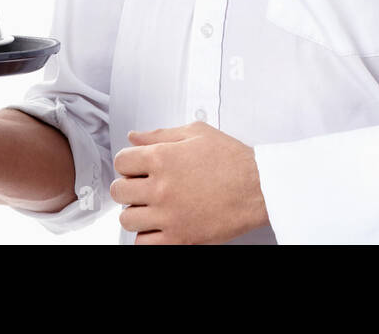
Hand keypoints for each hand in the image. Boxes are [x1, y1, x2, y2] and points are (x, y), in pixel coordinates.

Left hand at [110, 120, 268, 243]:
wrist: (259, 188)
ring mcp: (169, 215)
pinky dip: (146, 236)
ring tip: (150, 207)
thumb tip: (135, 137)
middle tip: (142, 187)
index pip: (122, 161)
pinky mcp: (180, 238)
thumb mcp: (197, 134)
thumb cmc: (233, 160)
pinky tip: (158, 226)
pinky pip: (143, 244)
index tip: (136, 167)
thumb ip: (161, 134)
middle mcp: (161, 187)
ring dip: (135, 213)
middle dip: (128, 187)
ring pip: (127, 219)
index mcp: (162, 157)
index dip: (128, 163)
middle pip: (119, 191)